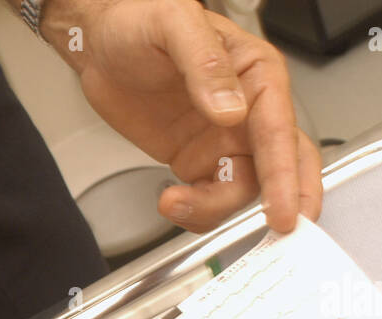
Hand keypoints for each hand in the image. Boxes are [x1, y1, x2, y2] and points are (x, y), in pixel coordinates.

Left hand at [50, 0, 321, 232]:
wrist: (98, 40)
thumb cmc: (139, 17)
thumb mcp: (172, 24)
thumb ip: (205, 64)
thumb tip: (230, 109)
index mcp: (256, 74)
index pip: (280, 129)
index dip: (284, 173)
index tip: (283, 209)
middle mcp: (248, 110)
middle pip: (280, 164)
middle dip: (281, 201)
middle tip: (275, 233)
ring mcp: (223, 139)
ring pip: (241, 189)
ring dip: (215, 207)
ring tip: (175, 202)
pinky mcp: (195, 160)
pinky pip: (209, 196)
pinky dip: (196, 210)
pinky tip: (171, 202)